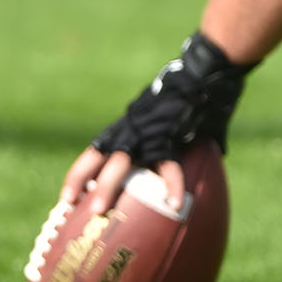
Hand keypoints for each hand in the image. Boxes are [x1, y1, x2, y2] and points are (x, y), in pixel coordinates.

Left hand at [61, 31, 253, 214]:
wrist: (202, 73)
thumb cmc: (190, 96)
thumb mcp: (173, 122)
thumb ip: (183, 141)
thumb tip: (213, 153)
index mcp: (127, 127)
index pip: (97, 151)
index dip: (81, 173)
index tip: (68, 196)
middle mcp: (131, 130)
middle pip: (98, 156)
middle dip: (81, 180)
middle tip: (70, 205)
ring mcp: (147, 132)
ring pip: (120, 161)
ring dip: (107, 185)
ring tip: (99, 208)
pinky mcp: (171, 134)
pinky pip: (170, 164)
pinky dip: (172, 185)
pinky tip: (175, 204)